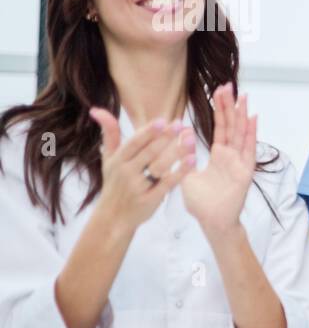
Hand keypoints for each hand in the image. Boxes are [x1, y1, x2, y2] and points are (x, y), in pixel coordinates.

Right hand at [89, 108, 195, 231]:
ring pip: (159, 167)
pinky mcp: (150, 200)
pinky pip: (167, 184)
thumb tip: (96, 110)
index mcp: (117, 160)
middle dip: (165, 138)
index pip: (134, 143)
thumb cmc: (114, 183)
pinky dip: (180, 172)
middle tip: (181, 124)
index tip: (163, 120)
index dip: (148, 132)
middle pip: (148, 153)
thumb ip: (109, 134)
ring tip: (191, 139)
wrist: (113, 217)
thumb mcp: (108, 159)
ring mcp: (138, 187)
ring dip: (176, 152)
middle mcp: (126, 172)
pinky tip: (192, 160)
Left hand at [182, 83, 256, 235]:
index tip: (218, 91)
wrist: (212, 221)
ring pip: (241, 133)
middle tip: (228, 85)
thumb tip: (182, 134)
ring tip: (242, 96)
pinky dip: (251, 134)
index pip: (220, 127)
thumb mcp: (187, 175)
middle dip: (230, 106)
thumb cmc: (201, 203)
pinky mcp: (245, 171)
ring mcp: (239, 162)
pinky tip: (253, 119)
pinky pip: (249, 150)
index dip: (220, 110)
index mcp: (218, 155)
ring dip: (242, 114)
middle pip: (232, 125)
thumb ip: (185, 155)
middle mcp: (231, 156)